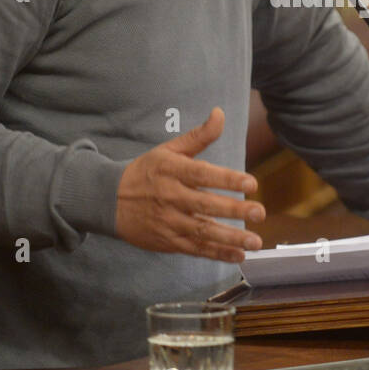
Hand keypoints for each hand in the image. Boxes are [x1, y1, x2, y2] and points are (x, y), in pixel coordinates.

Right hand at [115, 106, 264, 263]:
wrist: (109, 200)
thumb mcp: (169, 150)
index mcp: (172, 171)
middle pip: (205, 205)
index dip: (227, 179)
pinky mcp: (168, 242)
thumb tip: (220, 113)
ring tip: (255, 242)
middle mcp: (171, 197)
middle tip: (259, 212)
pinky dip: (217, 254)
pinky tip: (238, 256)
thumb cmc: (145, 172)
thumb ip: (198, 136)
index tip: (251, 184)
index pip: (203, 175)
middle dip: (234, 211)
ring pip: (202, 232)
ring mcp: (169, 222)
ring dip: (230, 239)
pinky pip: (195, 250)